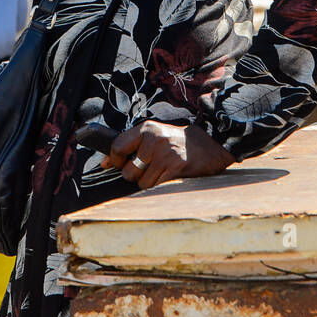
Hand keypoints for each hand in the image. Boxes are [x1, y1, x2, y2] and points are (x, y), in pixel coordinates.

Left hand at [101, 120, 234, 188]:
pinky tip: (171, 176)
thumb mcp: (155, 135)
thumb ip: (131, 146)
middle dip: (136, 175)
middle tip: (151, 167)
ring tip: (164, 171)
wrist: (210, 145)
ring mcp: (166, 155)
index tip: (116, 164)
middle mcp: (154, 140)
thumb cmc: (177, 142)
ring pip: (143, 183)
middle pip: (128, 172)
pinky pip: (156, 188)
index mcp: (147, 129)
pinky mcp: (176, 169)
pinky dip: (161, 186)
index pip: (117, 146)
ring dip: (151, 182)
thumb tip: (105, 162)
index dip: (114, 160)